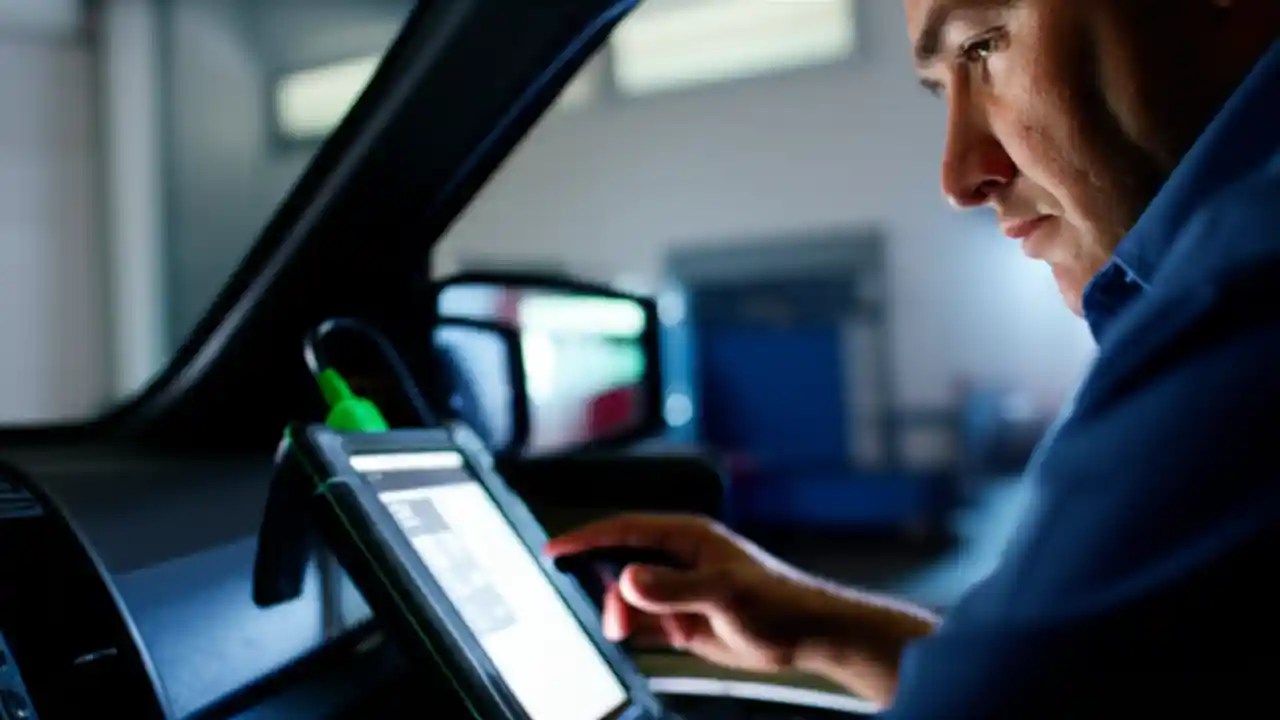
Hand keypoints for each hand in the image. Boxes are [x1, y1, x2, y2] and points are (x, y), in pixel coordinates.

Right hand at [545, 514, 938, 705]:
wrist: (808, 635)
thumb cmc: (777, 602)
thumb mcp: (722, 593)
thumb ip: (673, 587)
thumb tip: (626, 578)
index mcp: (687, 536)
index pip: (625, 529)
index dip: (587, 537)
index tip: (555, 549)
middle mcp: (678, 558)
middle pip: (620, 564)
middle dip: (607, 588)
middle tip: (612, 617)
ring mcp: (678, 588)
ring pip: (628, 596)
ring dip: (624, 614)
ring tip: (638, 633)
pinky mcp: (682, 618)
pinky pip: (643, 620)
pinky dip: (635, 629)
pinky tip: (642, 638)